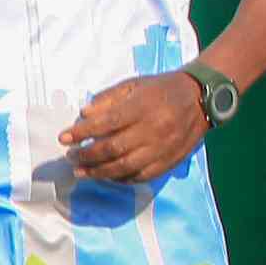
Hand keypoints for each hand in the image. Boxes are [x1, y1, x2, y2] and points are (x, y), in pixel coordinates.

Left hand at [63, 67, 211, 183]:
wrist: (201, 98)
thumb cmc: (161, 90)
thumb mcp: (134, 85)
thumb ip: (108, 99)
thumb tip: (83, 115)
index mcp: (143, 107)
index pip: (106, 123)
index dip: (81, 133)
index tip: (63, 138)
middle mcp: (154, 129)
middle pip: (113, 149)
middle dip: (86, 155)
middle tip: (70, 156)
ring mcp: (163, 148)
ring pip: (125, 167)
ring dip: (98, 172)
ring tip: (81, 171)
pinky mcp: (170, 161)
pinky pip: (141, 176)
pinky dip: (120, 179)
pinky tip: (106, 176)